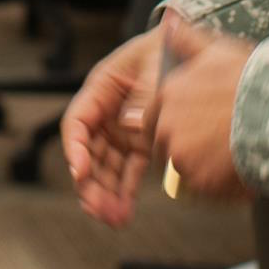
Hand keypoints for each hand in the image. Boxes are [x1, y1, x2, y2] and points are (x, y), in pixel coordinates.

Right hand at [62, 28, 162, 228]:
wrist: (194, 51)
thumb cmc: (170, 50)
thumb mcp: (157, 63)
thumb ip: (146, 91)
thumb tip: (130, 122)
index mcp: (102, 88)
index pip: (78, 120)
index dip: (75, 148)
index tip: (80, 171)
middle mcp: (106, 113)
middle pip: (88, 152)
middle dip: (90, 183)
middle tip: (98, 208)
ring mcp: (122, 131)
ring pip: (104, 169)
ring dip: (105, 195)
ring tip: (112, 218)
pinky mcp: (140, 146)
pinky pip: (127, 173)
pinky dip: (124, 193)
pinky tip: (123, 212)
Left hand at [151, 12, 254, 201]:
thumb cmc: (251, 78)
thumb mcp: (217, 50)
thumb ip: (186, 40)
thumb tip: (168, 22)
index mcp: (167, 94)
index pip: (152, 117)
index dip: (173, 123)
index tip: (197, 124)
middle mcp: (166, 125)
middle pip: (162, 145)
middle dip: (183, 148)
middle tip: (215, 143)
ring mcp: (180, 155)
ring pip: (181, 169)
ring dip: (200, 168)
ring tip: (231, 156)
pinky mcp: (199, 181)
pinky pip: (201, 189)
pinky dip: (216, 186)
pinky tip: (237, 170)